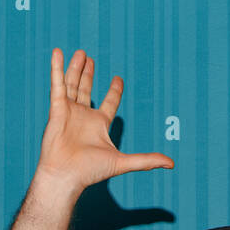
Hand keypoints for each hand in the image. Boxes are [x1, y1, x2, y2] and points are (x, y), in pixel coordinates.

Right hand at [35, 48, 173, 193]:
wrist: (66, 176)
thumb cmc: (91, 172)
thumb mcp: (123, 163)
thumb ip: (146, 160)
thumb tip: (172, 164)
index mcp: (100, 124)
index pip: (109, 102)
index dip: (114, 91)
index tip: (118, 79)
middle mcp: (84, 116)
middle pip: (87, 90)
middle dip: (89, 74)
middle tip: (90, 59)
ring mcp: (70, 112)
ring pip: (73, 84)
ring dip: (76, 68)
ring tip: (81, 53)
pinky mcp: (57, 109)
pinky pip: (57, 84)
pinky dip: (57, 69)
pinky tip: (58, 53)